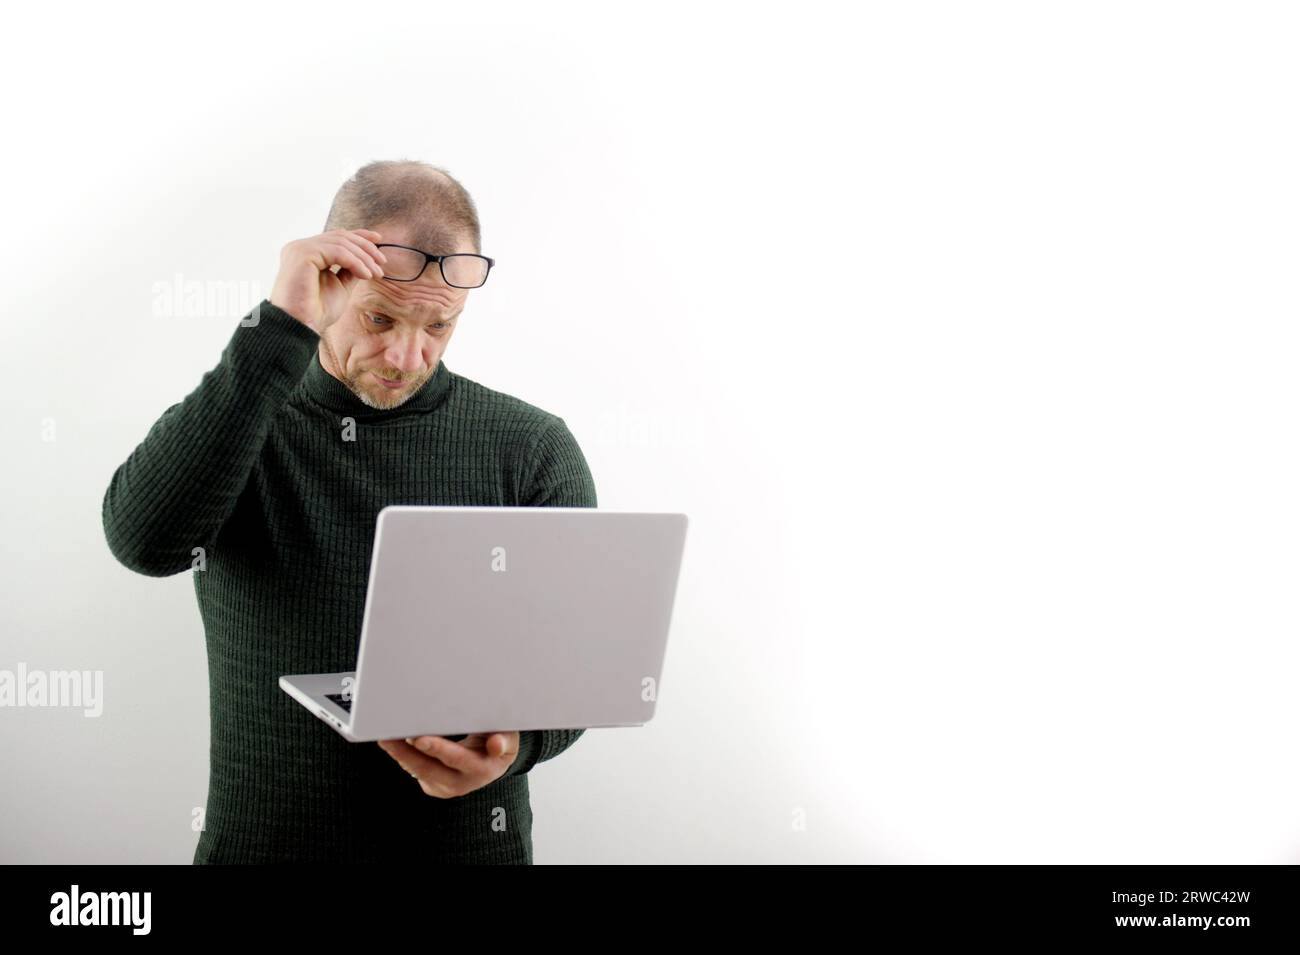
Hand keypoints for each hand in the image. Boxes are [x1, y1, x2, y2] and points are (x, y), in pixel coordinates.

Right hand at [269, 228, 388, 334]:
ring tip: (375, 273)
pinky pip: (337, 251)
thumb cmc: (316, 312)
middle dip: (365, 247)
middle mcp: (300, 247)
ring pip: (341, 243)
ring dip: (363, 257)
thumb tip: (366, 261)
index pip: (336, 237)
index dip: (359, 235)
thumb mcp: (340, 287)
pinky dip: (355, 262)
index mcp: (306, 253)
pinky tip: (365, 275)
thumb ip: (349, 271)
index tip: (379, 240)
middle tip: (382, 262)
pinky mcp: (303, 254)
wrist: (300, 326)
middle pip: (340, 236)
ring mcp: (300, 249)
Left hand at [377, 732, 520, 797]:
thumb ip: (504, 740)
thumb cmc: (499, 740)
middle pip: (429, 768)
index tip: (419, 738)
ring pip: (416, 770)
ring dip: (398, 753)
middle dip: (407, 752)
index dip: (438, 749)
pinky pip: (414, 769)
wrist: (493, 761)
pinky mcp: (431, 785)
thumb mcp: (509, 737)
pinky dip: (402, 755)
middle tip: (388, 736)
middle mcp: (462, 783)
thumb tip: (496, 745)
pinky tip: (390, 741)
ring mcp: (444, 787)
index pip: (457, 759)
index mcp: (483, 769)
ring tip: (382, 736)